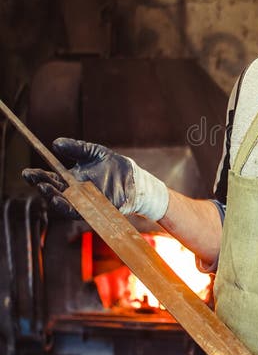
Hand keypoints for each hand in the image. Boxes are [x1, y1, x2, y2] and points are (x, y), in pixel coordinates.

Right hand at [22, 137, 168, 221]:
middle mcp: (74, 193)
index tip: (27, 172)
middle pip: (53, 192)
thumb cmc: (113, 165)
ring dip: (52, 197)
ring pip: (63, 204)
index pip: (50, 179)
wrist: (134, 179)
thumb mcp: (94, 152)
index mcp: (70, 179)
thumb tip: (56, 143)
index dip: (37, 177)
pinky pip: (79, 212)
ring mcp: (83, 203)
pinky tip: (62, 200)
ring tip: (44, 188)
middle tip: (33, 178)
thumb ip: (77, 148)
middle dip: (42, 186)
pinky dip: (69, 207)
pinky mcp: (94, 211)